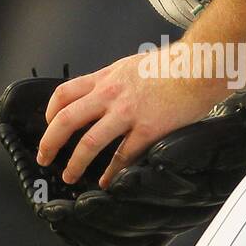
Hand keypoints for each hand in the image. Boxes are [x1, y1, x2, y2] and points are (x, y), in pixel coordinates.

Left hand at [37, 47, 222, 188]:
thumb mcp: (133, 64)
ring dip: (74, 163)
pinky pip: (122, 156)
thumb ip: (116, 81)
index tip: (48, 125)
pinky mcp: (147, 129)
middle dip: (49, 142)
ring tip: (70, 175)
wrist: (200, 66)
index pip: (65, 94)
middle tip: (44, 157)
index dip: (50, 113)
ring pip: (88, 142)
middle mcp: (111, 94)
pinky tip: (107, 181)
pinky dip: (111, 173)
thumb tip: (105, 94)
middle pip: (66, 120)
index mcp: (107, 77)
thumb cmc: (174, 65)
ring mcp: (127, 113)